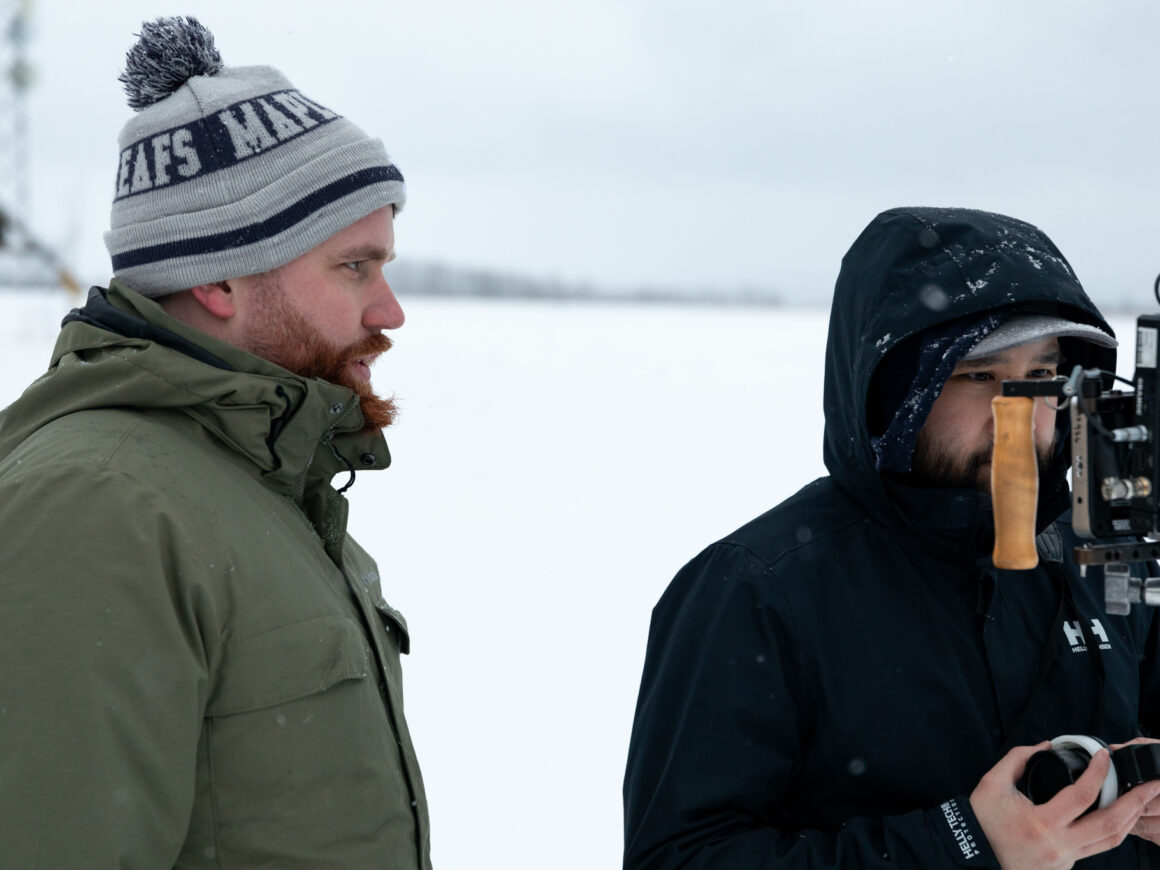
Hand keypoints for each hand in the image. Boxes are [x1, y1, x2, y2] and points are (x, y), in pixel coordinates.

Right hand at [969, 741, 1159, 868]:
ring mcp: (1065, 860)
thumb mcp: (992, 783)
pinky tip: (1116, 816)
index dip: (1098, 773)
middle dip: (1135, 802)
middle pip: (1110, 824)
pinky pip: (1096, 848)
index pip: (1082, 796)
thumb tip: (1045, 746)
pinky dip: (1110, 830)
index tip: (1104, 757)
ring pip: (1110, 841)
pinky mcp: (1065, 866)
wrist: (973, 853)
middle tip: (1151, 785)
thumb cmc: (982, 819)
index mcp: (1041, 823)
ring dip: (1131, 818)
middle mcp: (1059, 845)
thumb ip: (1018, 759)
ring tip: (1143, 800)